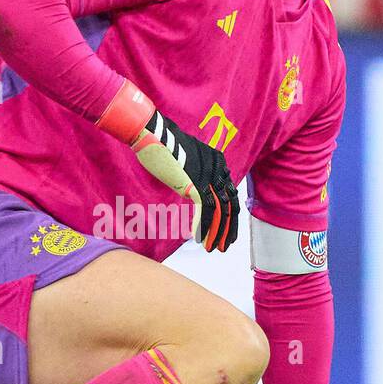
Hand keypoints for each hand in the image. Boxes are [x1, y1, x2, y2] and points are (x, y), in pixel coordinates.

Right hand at [132, 109, 238, 250]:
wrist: (152, 135)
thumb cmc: (162, 145)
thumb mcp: (185, 160)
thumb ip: (194, 174)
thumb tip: (193, 190)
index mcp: (218, 162)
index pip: (230, 195)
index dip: (230, 217)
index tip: (227, 233)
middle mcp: (218, 168)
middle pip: (229, 204)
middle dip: (227, 229)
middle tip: (223, 246)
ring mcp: (207, 176)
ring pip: (219, 211)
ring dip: (216, 232)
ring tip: (211, 248)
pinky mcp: (195, 182)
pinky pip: (204, 210)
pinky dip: (202, 226)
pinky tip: (198, 238)